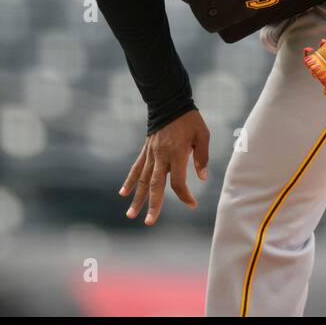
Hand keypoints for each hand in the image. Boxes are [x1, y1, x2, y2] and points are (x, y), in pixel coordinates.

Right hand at [119, 109, 209, 225]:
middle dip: (153, 205)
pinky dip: (129, 181)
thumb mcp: (202, 135)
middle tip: (149, 222)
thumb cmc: (189, 120)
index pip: (178, 182)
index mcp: (177, 154)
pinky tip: (122, 193)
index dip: (184, 195)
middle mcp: (161, 157)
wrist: (169, 102)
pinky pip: (136, 168)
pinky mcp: (146, 150)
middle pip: (156, 185)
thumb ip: (202, 157)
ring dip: (137, 198)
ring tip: (131, 215)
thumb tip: (202, 177)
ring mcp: (151, 154)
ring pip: (143, 180)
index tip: (192, 203)